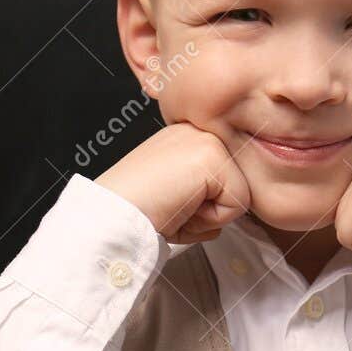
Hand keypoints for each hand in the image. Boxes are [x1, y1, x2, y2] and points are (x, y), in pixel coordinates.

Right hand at [96, 122, 251, 243]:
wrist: (112, 215)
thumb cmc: (137, 211)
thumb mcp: (177, 191)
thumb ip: (206, 189)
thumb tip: (237, 202)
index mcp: (188, 137)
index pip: (225, 178)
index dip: (202, 205)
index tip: (170, 203)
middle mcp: (198, 131)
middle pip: (235, 185)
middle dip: (208, 211)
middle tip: (172, 206)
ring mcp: (206, 139)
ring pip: (240, 195)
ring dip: (208, 217)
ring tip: (175, 207)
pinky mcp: (212, 156)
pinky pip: (238, 204)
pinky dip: (210, 219)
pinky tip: (180, 207)